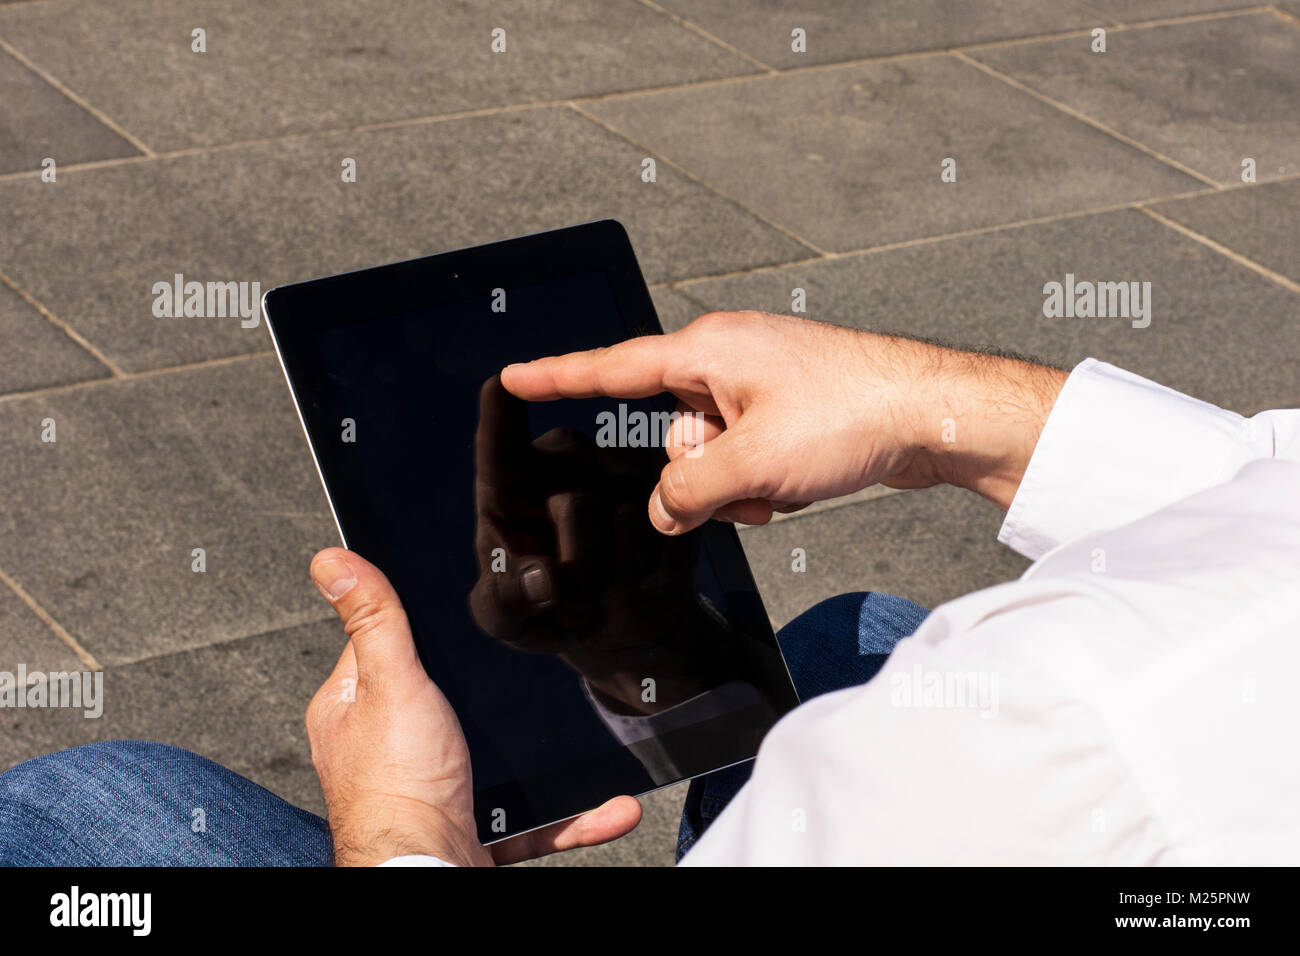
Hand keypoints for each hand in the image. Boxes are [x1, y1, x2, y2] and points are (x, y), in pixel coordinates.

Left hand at [306, 547, 641, 865]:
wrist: (429, 872)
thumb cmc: (399, 790)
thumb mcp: (391, 682)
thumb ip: (373, 620)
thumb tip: (332, 562)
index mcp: (354, 710)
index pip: (382, 646)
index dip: (419, 627)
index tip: (465, 611)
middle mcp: (385, 752)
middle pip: (443, 697)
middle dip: (490, 690)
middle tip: (529, 671)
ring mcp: (432, 791)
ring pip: (496, 758)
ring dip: (542, 753)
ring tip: (577, 732)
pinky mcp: (472, 828)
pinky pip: (532, 816)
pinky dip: (571, 812)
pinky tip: (607, 801)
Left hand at [467, 377, 737, 711]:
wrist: (618, 625)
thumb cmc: (544, 609)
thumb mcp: (506, 620)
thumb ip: (504, 605)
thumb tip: (542, 581)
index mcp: (512, 479)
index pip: (501, 440)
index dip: (502, 413)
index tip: (501, 383)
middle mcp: (568, 460)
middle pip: (575, 507)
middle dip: (578, 568)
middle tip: (573, 598)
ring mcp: (625, 469)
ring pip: (629, 521)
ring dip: (620, 576)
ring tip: (605, 589)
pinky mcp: (674, 487)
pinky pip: (672, 530)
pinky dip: (657, 572)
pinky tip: (640, 581)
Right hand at [501, 311, 1067, 530]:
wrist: (932, 414)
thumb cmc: (850, 414)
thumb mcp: (753, 464)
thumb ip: (689, 493)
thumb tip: (666, 510)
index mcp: (707, 352)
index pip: (614, 369)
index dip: (558, 378)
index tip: (514, 376)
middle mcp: (727, 361)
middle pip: (671, 435)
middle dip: (701, 477)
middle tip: (748, 491)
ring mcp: (758, 385)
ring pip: (710, 453)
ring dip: (737, 486)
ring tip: (783, 488)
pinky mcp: (785, 409)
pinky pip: (745, 455)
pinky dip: (760, 481)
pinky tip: (796, 487)